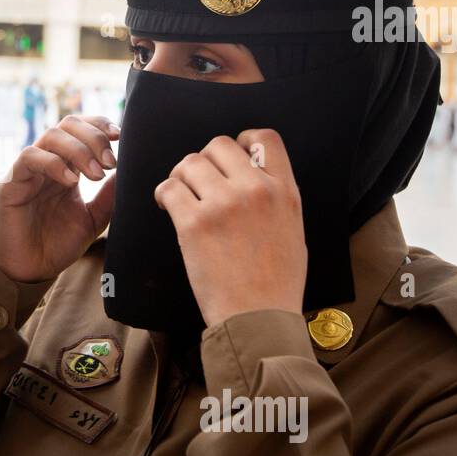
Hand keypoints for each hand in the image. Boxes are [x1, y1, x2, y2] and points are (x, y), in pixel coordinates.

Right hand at [0, 115, 119, 282]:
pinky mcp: (11, 183)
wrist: (32, 270)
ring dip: (78, 150)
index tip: (121, 137)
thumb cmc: (58, 245)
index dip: (100, 125)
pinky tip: (70, 182)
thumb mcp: (94, 219)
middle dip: (94, 137)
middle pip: (68, 124)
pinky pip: (29, 158)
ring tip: (95, 175)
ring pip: (50, 136)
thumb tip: (129, 170)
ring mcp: (28, 170)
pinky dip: (53, 163)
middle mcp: (47, 162)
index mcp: (67, 166)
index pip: (82, 129)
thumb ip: (109, 195)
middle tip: (109, 162)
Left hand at [154, 128, 305, 328]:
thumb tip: (254, 176)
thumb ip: (276, 197)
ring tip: (181, 195)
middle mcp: (255, 190)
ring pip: (190, 163)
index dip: (242, 140)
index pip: (265, 138)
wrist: (258, 317)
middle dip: (204, 159)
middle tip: (198, 182)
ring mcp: (223, 205)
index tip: (229, 157)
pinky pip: (169, 188)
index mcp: (284, 191)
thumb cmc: (276, 282)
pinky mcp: (194, 223)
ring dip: (181, 175)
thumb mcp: (293, 229)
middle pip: (219, 145)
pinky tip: (166, 206)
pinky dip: (163, 194)